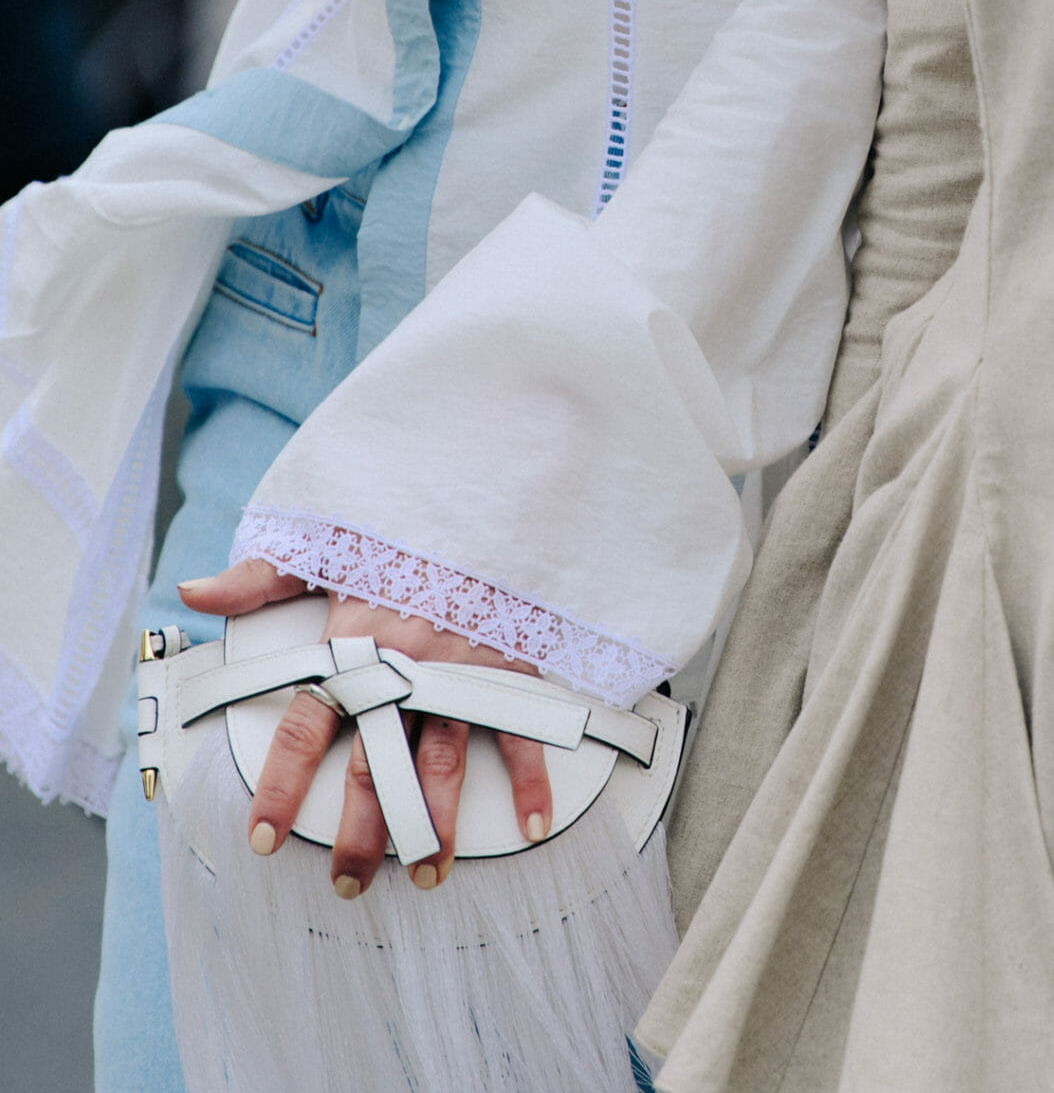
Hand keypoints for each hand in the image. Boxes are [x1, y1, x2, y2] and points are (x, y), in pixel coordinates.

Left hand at [180, 558, 549, 896]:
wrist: (483, 495)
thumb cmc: (398, 528)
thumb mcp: (320, 544)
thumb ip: (257, 579)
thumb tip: (193, 592)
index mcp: (351, 644)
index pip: (305, 725)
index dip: (281, 784)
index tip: (264, 837)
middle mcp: (401, 668)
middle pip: (372, 762)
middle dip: (359, 831)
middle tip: (347, 884)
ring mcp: (456, 672)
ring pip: (440, 760)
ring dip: (434, 823)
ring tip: (426, 875)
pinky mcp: (506, 667)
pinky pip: (518, 729)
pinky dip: (531, 777)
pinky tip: (534, 822)